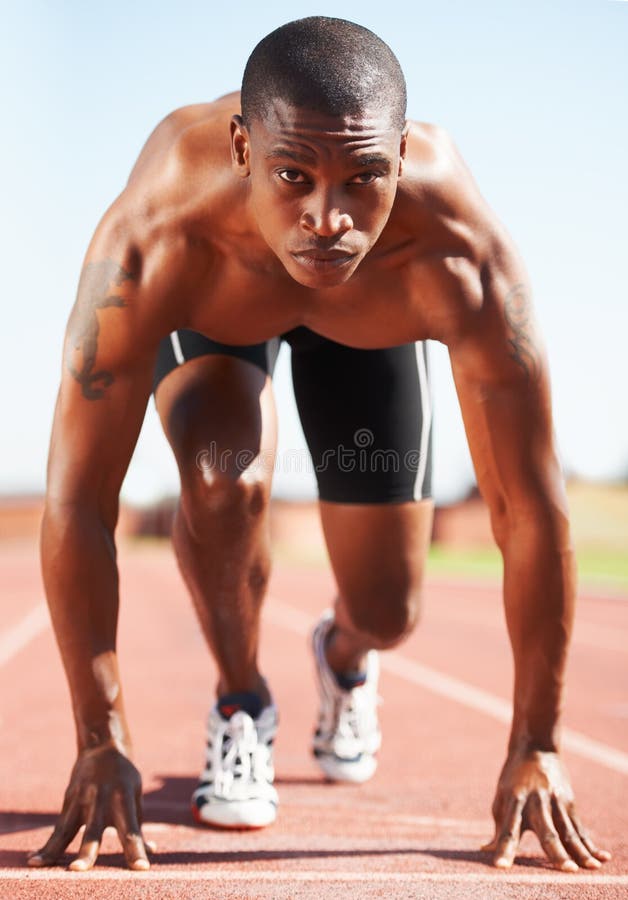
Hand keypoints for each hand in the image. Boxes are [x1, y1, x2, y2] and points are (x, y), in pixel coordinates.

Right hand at [27, 744, 154, 870]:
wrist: (103, 747)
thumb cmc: (124, 778)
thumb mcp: (135, 796)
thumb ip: (137, 825)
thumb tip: (151, 852)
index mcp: (125, 800)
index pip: (132, 830)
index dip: (136, 850)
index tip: (142, 868)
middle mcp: (102, 799)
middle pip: (93, 829)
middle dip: (86, 850)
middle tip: (78, 870)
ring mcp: (82, 799)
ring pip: (68, 828)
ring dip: (54, 849)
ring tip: (39, 865)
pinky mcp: (69, 799)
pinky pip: (57, 827)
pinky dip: (47, 845)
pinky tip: (34, 860)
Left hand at [482, 748, 610, 870]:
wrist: (535, 747)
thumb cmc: (513, 779)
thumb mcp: (501, 796)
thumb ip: (499, 825)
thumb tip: (486, 850)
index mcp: (513, 801)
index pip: (508, 830)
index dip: (504, 849)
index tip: (501, 867)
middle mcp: (535, 801)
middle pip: (546, 831)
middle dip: (556, 851)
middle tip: (567, 868)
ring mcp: (555, 801)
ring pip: (568, 831)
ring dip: (580, 851)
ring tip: (589, 867)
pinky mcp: (569, 802)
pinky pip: (580, 828)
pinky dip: (590, 845)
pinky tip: (600, 859)